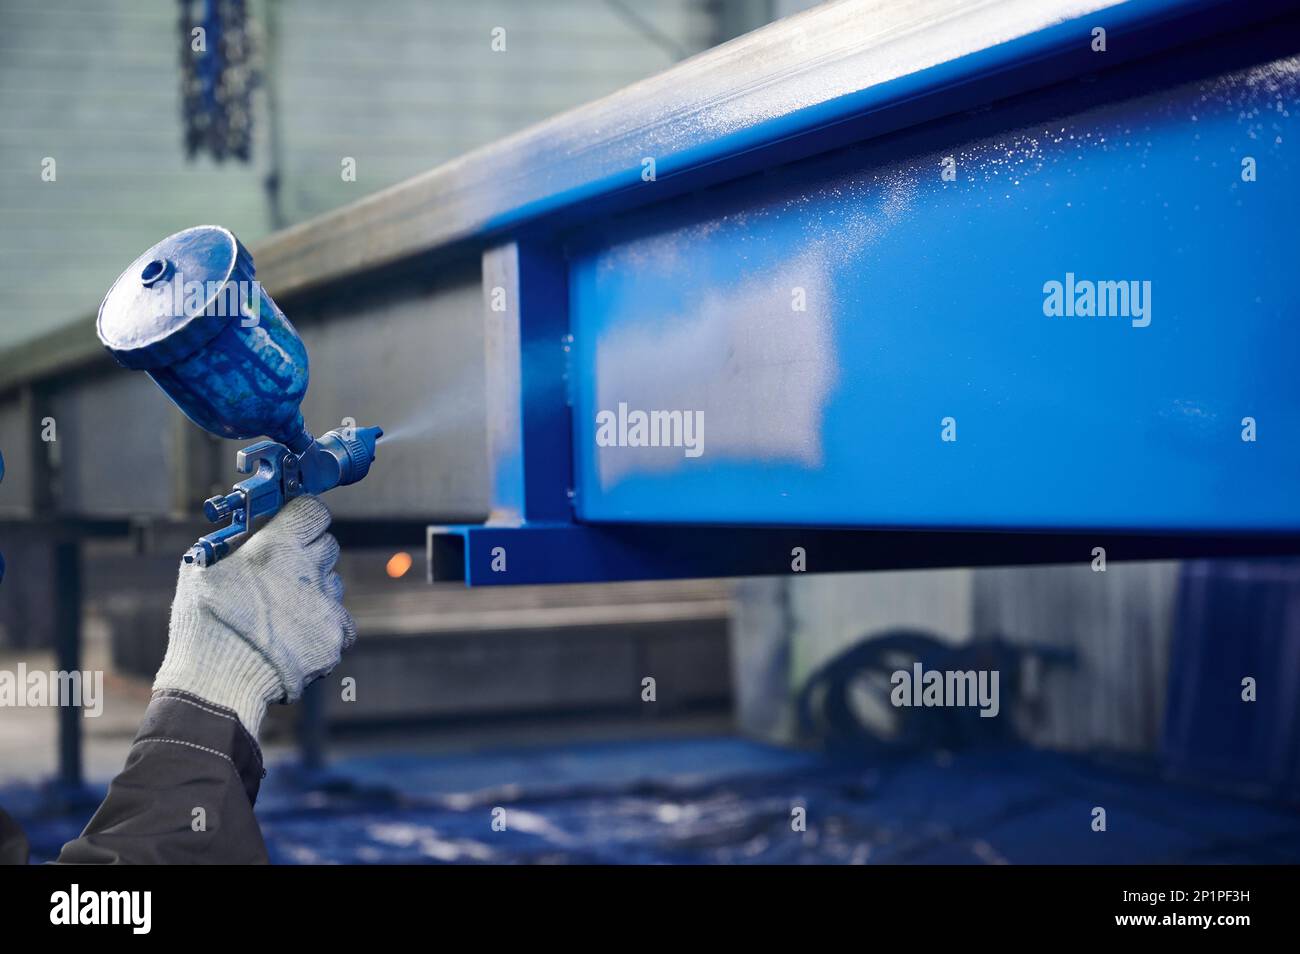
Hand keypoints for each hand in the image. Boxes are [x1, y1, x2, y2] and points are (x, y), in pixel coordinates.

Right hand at [153, 495, 356, 736]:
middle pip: (327, 546)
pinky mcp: (334, 637)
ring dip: (315, 592)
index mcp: (278, 547)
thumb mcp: (201, 570)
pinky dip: (324, 627)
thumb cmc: (204, 623)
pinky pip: (340, 622)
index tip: (295, 524)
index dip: (304, 517)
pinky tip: (299, 636)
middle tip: (284, 573)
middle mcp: (308, 571)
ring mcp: (326, 605)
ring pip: (333, 585)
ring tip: (284, 613)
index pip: (312, 511)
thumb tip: (243, 532)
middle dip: (309, 554)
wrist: (218, 681)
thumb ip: (229, 546)